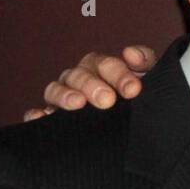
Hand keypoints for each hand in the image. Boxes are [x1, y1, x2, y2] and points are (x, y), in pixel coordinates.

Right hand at [23, 45, 154, 119]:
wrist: (142, 135)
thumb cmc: (141, 102)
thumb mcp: (151, 80)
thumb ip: (145, 62)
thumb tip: (131, 53)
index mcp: (103, 70)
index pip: (106, 65)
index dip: (118, 74)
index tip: (133, 90)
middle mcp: (81, 82)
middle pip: (78, 76)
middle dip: (92, 85)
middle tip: (107, 100)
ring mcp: (65, 101)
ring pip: (55, 90)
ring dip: (64, 95)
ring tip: (77, 104)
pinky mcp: (54, 122)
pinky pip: (39, 116)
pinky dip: (37, 115)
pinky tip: (41, 118)